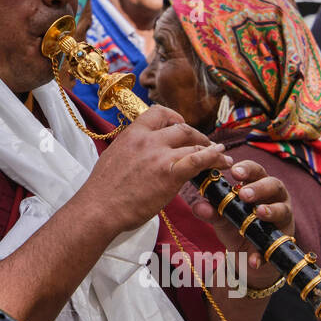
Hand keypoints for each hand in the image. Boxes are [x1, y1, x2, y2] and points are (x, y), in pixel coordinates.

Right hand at [77, 106, 232, 237]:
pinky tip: (221, 161)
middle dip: (197, 135)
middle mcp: (147, 139)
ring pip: (194, 144)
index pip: (159, 112)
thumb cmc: (103, 190)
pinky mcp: (170, 174)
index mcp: (132, 134)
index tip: (181, 124)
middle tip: (206, 145)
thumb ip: (131, 149)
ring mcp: (159, 156)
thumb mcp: (114, 157)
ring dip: (211, 149)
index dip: (175, 117)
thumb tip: (140, 153)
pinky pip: (198, 160)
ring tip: (221, 157)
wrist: (99, 208)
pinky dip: (213, 159)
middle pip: (182, 128)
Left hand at [185, 160, 293, 285]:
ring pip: (283, 210)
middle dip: (259, 188)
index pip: (255, 170)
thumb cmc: (236, 226)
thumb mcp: (222, 218)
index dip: (246, 169)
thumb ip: (211, 211)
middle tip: (244, 193)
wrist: (247, 256)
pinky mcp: (284, 241)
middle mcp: (275, 197)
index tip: (233, 171)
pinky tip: (253, 260)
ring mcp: (283, 218)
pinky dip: (262, 253)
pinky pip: (275, 246)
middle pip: (273, 184)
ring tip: (258, 213)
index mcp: (258, 185)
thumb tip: (197, 206)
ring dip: (271, 211)